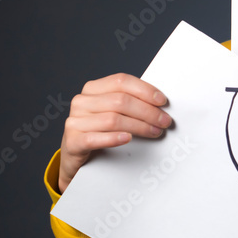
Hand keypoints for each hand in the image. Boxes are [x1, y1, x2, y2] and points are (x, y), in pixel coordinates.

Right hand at [57, 73, 171, 192]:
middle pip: (121, 101)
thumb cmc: (100, 131)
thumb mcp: (112, 112)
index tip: (162, 101)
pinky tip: (128, 138)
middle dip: (147, 111)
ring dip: (139, 126)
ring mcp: (75, 121)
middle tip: (164, 121)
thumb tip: (159, 104)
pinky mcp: (72, 141)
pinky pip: (95, 138)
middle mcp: (82, 102)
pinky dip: (114, 138)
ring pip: (113, 119)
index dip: (144, 90)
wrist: (77, 156)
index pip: (121, 81)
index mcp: (93, 89)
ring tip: (155, 132)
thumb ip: (129, 103)